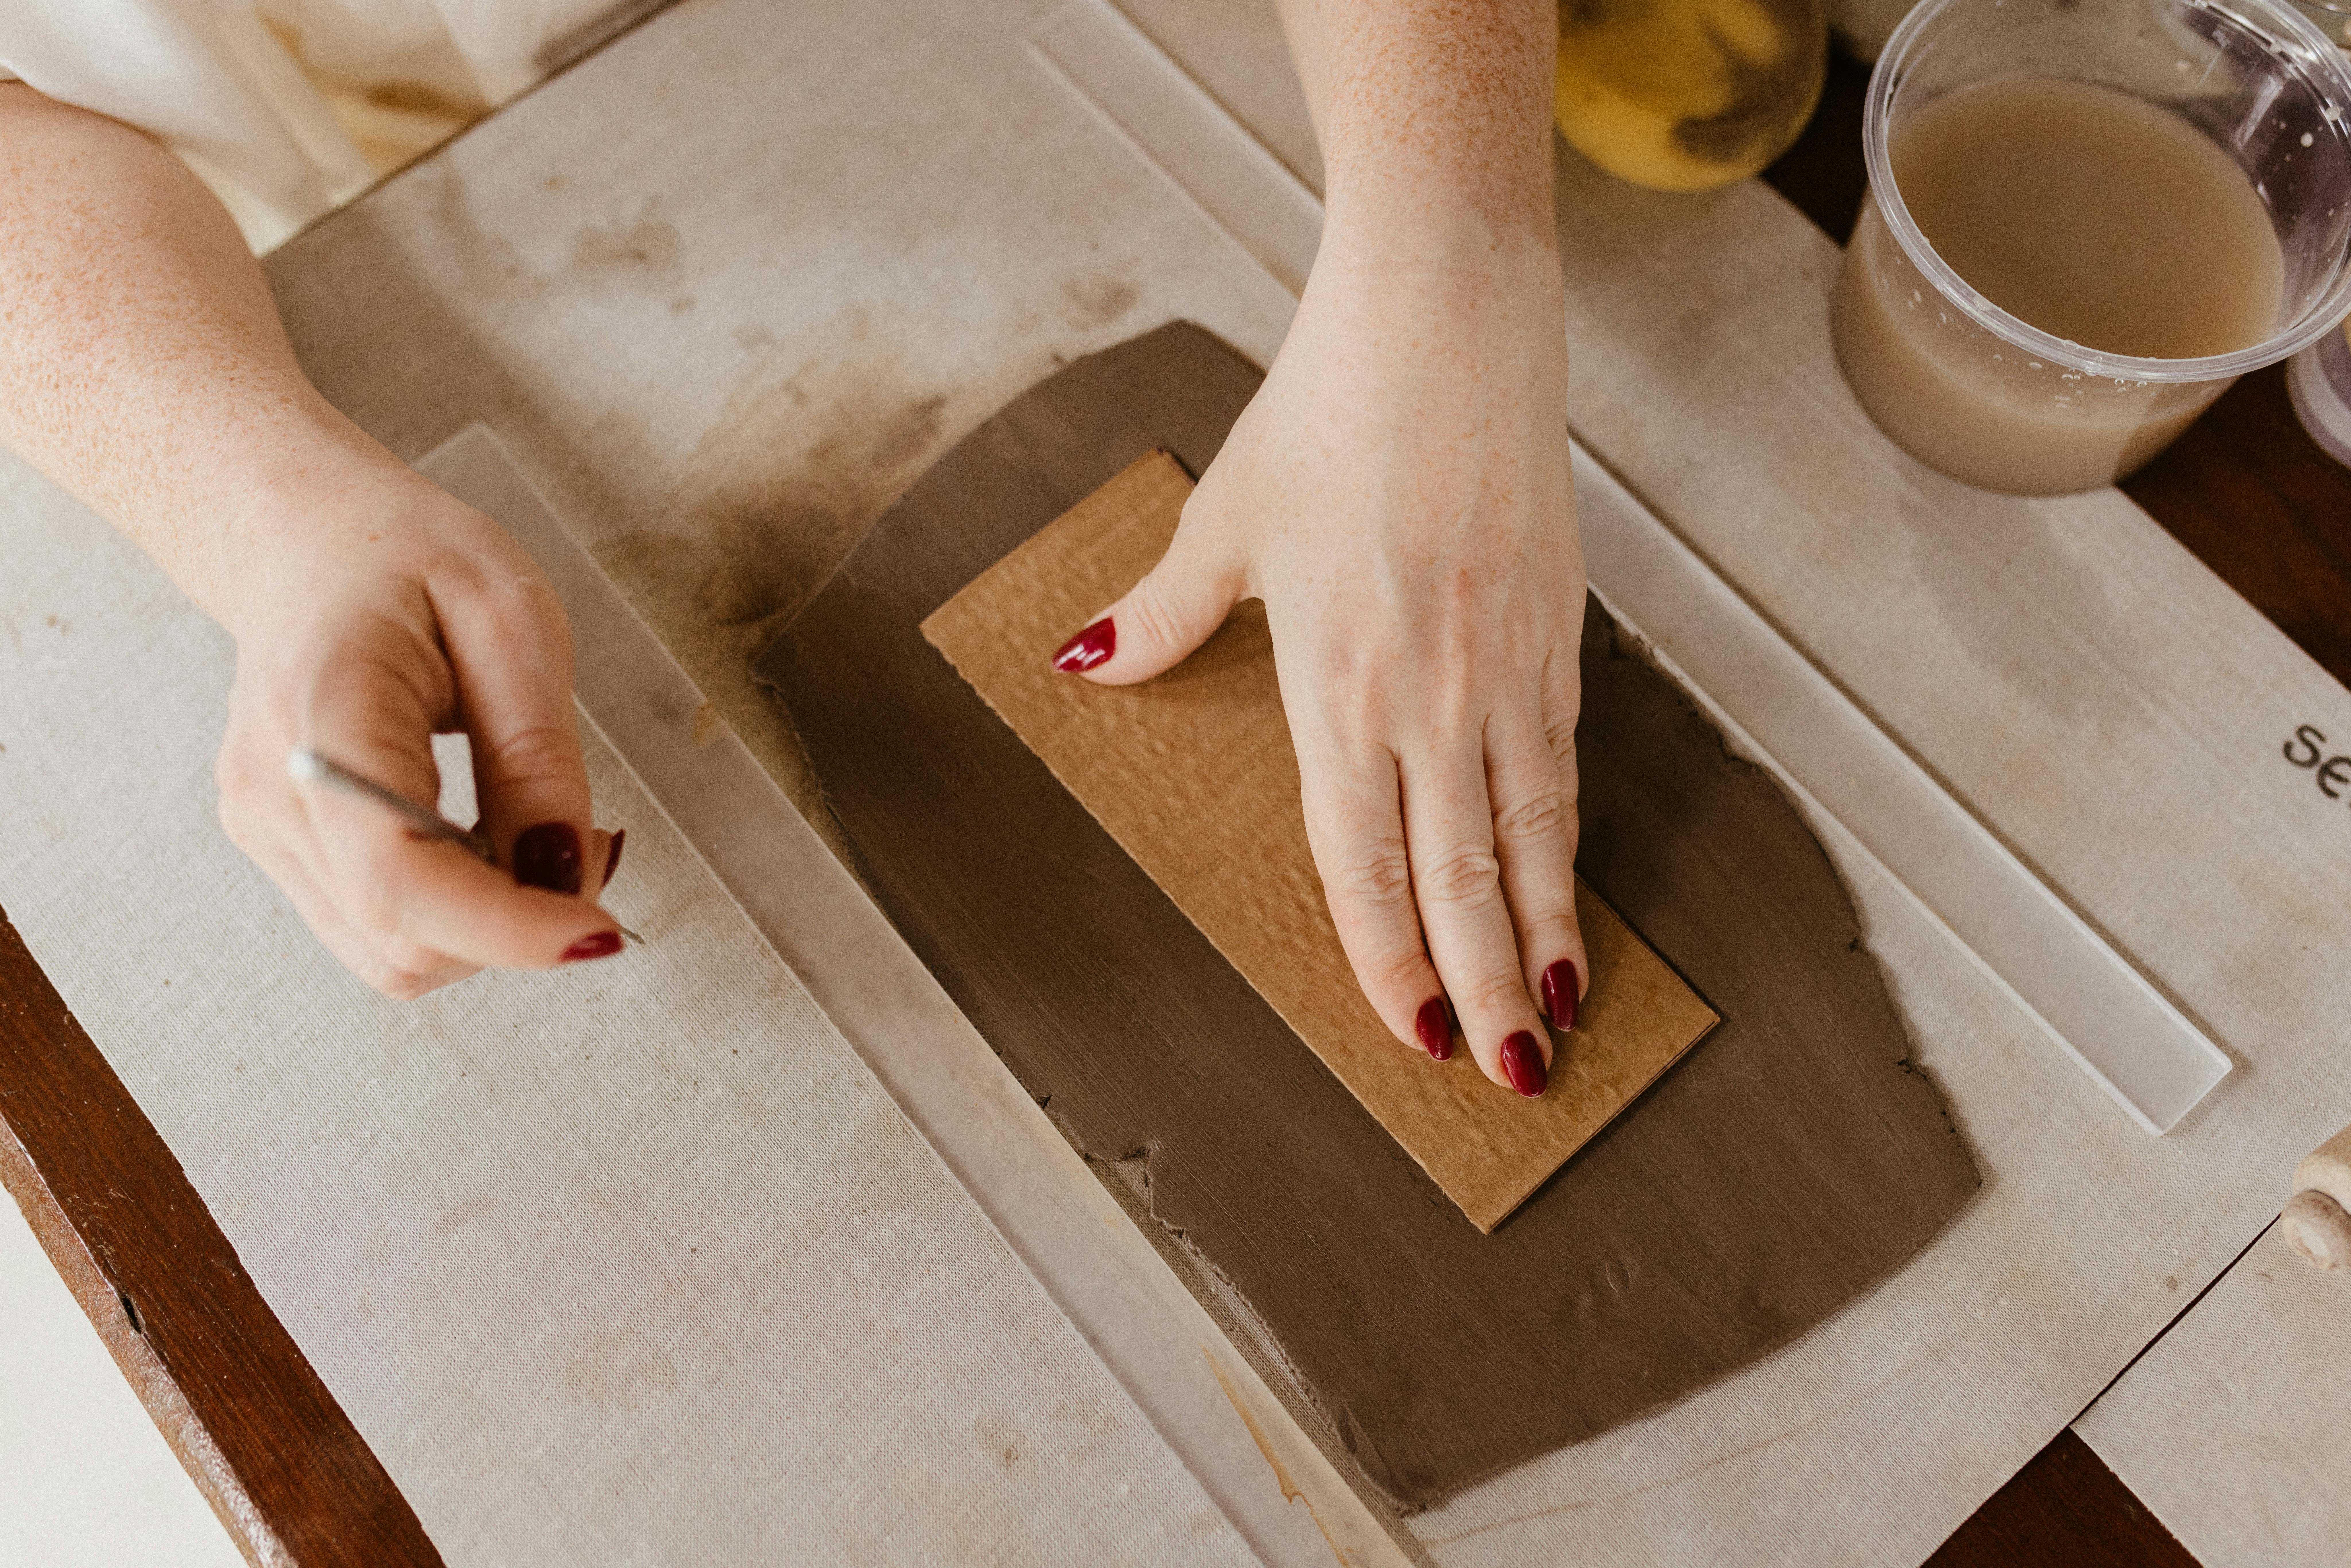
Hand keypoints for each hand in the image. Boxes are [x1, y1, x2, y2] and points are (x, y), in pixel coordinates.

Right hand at [211, 465, 623, 997]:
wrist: (310, 541)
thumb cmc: (408, 561)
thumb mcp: (511, 624)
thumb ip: (537, 757)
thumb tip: (566, 873)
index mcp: (318, 717)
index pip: (400, 878)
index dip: (507, 928)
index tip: (601, 932)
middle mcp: (273, 795)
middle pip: (404, 939)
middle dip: (517, 925)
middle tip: (596, 846)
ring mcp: (267, 831)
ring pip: (397, 956)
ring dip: (492, 928)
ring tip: (549, 837)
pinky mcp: (285, 849)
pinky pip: (383, 929)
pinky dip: (459, 916)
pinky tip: (496, 844)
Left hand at [1056, 243, 1586, 1095]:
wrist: (1445, 319)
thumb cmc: (1326, 415)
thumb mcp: (1226, 518)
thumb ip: (1165, 613)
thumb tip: (1087, 664)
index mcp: (1338, 680)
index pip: (1364, 860)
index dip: (1388, 959)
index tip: (1412, 1037)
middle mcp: (1429, 692)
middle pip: (1459, 874)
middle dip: (1482, 987)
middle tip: (1507, 1080)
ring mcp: (1505, 663)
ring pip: (1527, 833)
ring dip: (1541, 933)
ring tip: (1559, 1017)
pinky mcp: (1559, 626)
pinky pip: (1562, 761)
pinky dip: (1566, 841)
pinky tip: (1570, 890)